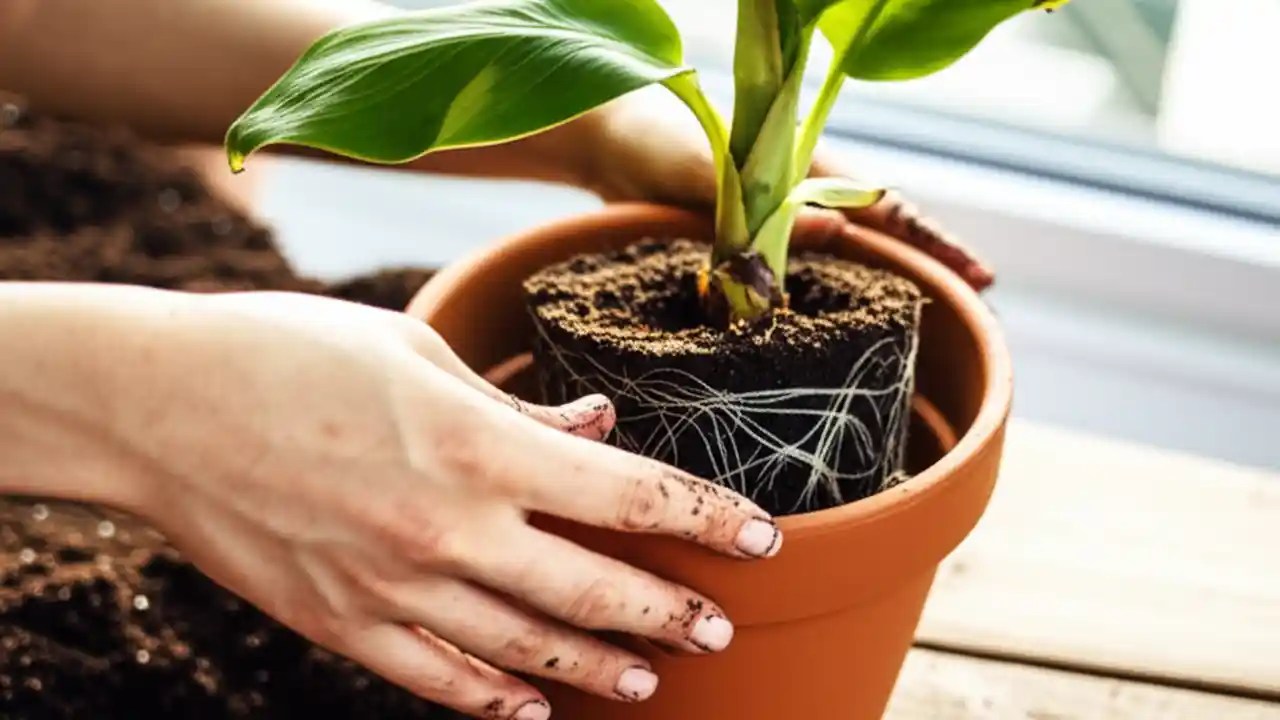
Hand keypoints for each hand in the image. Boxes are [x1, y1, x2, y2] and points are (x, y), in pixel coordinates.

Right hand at [116, 291, 780, 719]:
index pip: (628, 498)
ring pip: (526, 651)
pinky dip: (493, 701)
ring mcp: (394, 587)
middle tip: (719, 629)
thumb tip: (596, 428)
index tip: (763, 538)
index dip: (707, 520)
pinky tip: (533, 712)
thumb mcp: (418, 352)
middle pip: (593, 589)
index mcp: (478, 446)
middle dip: (670, 613)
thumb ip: (516, 407)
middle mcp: (450, 529)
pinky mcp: (342, 623)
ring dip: (598, 670)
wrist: (160, 403)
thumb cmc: (292, 352)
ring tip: (651, 682)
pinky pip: (437, 680)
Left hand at [579, 86, 993, 290]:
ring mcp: (777, 220)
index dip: (934, 243)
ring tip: (919, 333)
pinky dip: (822, 300)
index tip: (979, 276)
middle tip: (971, 314)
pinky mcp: (746, 242)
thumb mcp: (709, 170)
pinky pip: (796, 276)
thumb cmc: (657, 138)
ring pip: (843, 260)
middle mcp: (802, 195)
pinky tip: (836, 329)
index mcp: (807, 169)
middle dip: (925, 271)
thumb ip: (762, 203)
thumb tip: (836, 230)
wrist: (607, 142)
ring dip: (880, 290)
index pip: (888, 208)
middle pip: (880, 236)